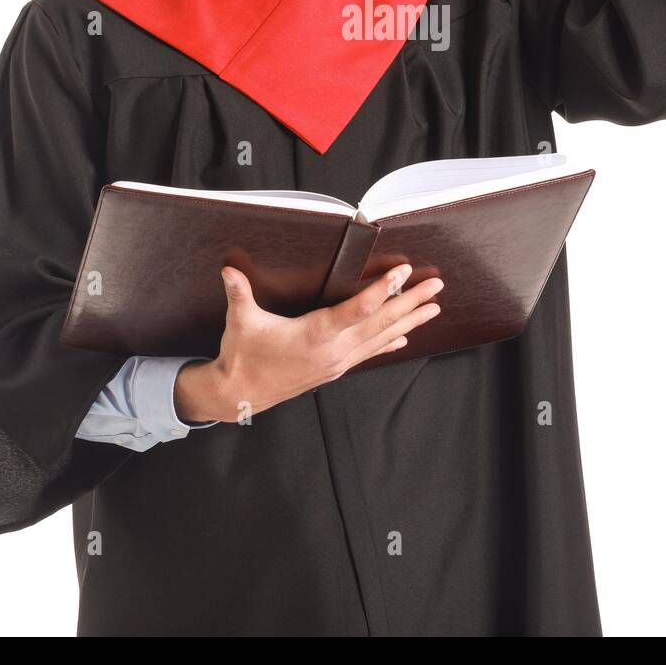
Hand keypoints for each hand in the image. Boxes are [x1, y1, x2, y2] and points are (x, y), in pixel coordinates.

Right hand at [174, 263, 443, 423]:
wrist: (239, 394)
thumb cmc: (243, 356)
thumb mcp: (241, 321)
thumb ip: (239, 293)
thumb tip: (229, 269)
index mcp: (315, 334)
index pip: (358, 309)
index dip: (383, 290)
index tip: (402, 273)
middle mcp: (333, 350)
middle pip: (381, 322)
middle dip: (411, 302)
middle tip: (436, 286)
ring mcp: (337, 361)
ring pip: (381, 338)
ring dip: (409, 321)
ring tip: (433, 308)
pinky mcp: (334, 368)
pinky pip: (370, 352)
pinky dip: (390, 342)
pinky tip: (405, 336)